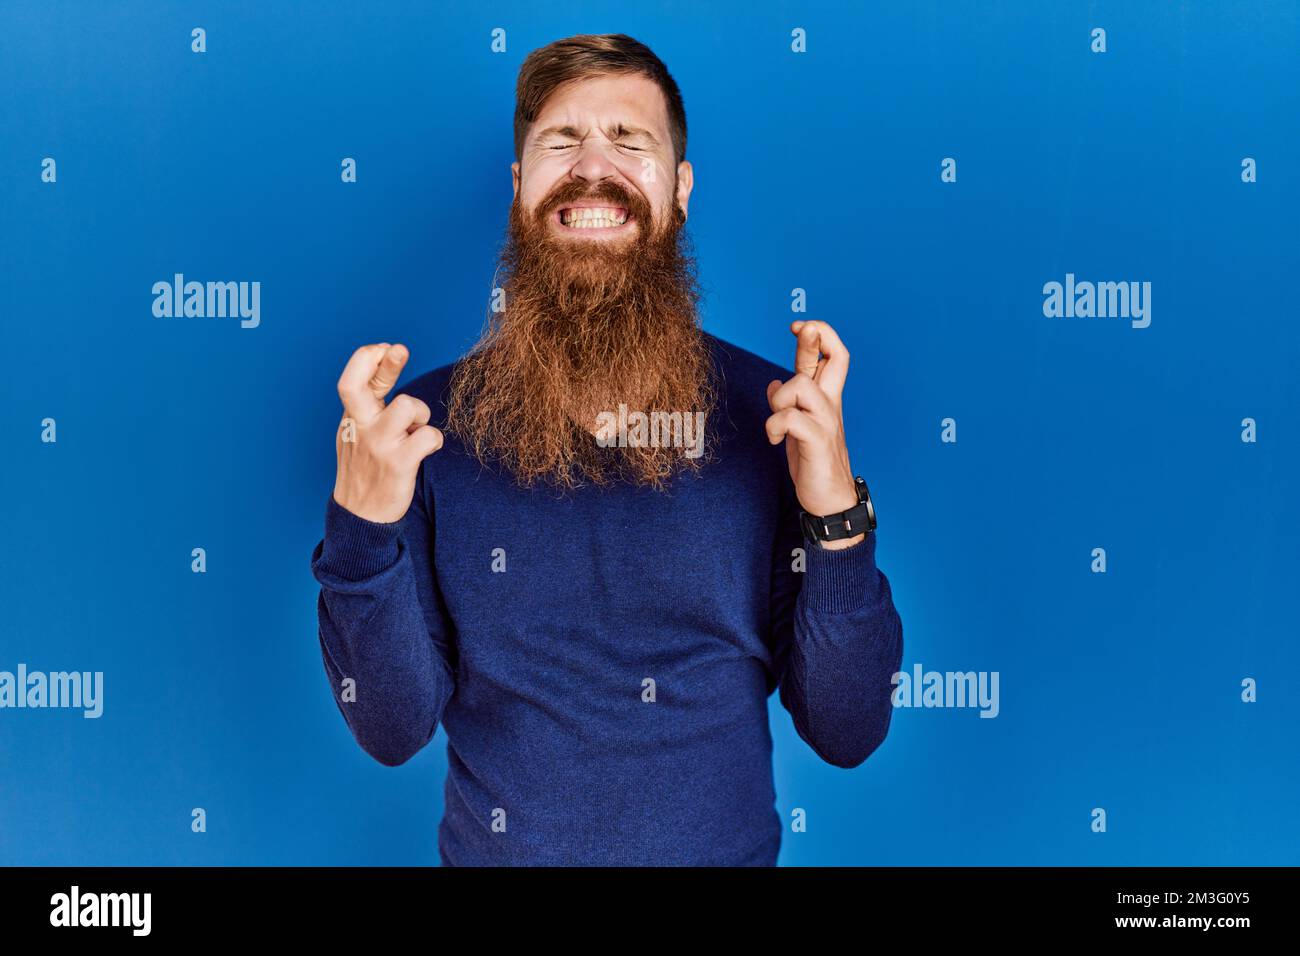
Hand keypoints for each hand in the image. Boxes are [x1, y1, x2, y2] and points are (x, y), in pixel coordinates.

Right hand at [333, 343, 443, 523]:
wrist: (360, 516)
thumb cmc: (365, 467)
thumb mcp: (358, 431)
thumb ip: (371, 401)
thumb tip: (387, 357)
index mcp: (351, 418)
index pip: (352, 380)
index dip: (369, 358)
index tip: (387, 348)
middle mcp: (361, 428)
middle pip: (362, 386)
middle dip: (386, 363)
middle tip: (400, 348)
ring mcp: (379, 446)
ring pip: (408, 405)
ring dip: (420, 413)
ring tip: (415, 430)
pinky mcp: (399, 464)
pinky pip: (429, 436)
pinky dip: (433, 440)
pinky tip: (424, 450)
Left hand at [765, 320, 861, 548]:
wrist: (829, 500)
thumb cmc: (813, 462)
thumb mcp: (797, 427)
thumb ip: (789, 403)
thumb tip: (773, 384)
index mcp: (826, 399)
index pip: (832, 356)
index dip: (818, 334)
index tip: (798, 326)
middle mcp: (830, 405)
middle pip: (834, 358)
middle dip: (815, 336)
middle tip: (799, 327)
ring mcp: (826, 422)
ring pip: (800, 386)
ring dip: (779, 400)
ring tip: (776, 423)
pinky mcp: (817, 442)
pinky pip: (791, 418)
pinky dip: (775, 426)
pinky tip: (776, 439)